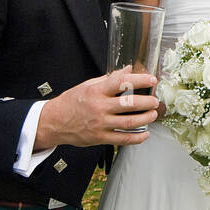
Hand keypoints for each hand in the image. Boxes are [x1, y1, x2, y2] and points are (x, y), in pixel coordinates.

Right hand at [35, 68, 159, 147]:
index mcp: (96, 91)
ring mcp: (100, 124)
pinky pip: (122, 139)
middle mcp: (99, 107)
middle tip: (155, 100)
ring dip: (145, 118)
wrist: (54, 121)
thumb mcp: (88, 85)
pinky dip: (137, 137)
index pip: (121, 82)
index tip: (152, 80)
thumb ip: (109, 79)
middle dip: (146, 102)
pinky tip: (145, 133)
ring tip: (153, 114)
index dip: (139, 80)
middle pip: (129, 104)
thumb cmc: (72, 102)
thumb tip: (128, 70)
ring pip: (129, 122)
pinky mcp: (100, 138)